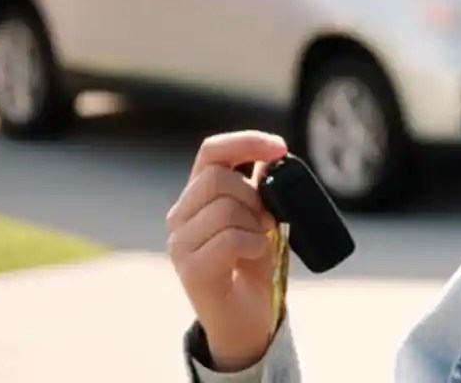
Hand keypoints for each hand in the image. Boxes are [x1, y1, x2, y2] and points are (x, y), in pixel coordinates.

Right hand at [166, 131, 287, 371]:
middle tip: (266, 222)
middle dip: (254, 196)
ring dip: (257, 226)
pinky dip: (256, 246)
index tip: (280, 148)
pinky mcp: (190, 269)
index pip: (211, 151)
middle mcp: (181, 216)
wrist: (247, 319)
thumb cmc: (253, 265)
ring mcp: (180, 243)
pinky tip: (254, 258)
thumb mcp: (261, 218)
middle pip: (219, 178)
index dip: (246, 141)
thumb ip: (261, 189)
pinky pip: (232, 239)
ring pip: (226, 208)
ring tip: (258, 244)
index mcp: (197, 196)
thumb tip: (271, 156)